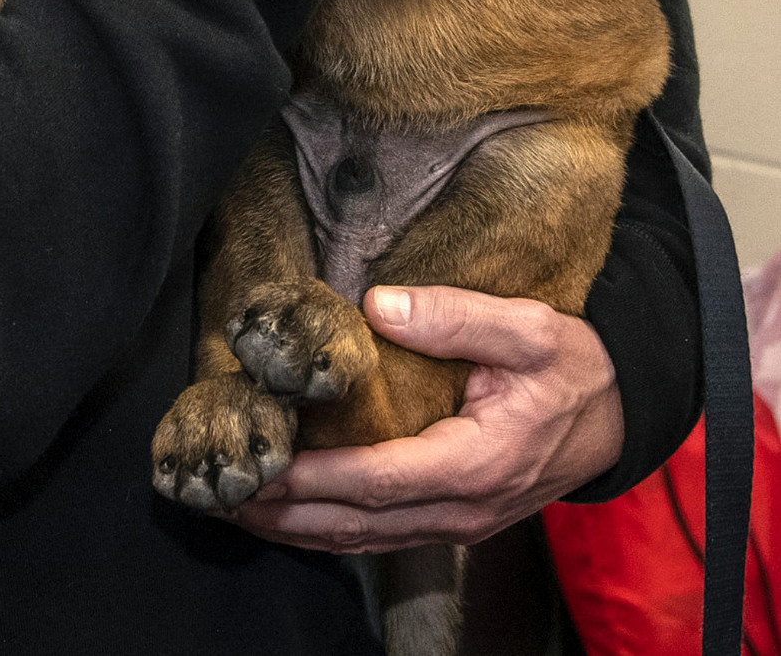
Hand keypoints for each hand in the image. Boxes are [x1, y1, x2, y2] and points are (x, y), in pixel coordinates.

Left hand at [232, 284, 624, 552]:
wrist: (617, 414)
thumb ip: (455, 316)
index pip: (380, 479)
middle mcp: (462, 508)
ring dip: (299, 528)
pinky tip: (291, 515)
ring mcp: (458, 523)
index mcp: (476, 462)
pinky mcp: (452, 520)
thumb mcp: (529, 329)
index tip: (265, 464)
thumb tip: (379, 304)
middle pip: (359, 522)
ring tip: (238, 507)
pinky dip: (329, 530)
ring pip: (364, 538)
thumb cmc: (573, 368)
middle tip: (223, 491)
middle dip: (287, 512)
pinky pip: (381, 535)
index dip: (316, 478)